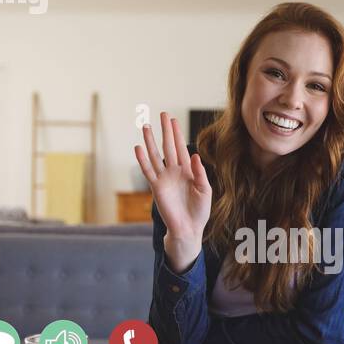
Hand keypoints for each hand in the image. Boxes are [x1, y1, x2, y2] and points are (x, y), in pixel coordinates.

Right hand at [134, 112, 213, 259]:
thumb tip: (195, 155)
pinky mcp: (156, 187)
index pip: (181, 148)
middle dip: (165, 131)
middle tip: (162, 115)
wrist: (188, 229)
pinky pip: (148, 171)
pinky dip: (142, 160)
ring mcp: (164, 178)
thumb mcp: (205, 191)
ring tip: (145, 126)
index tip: (172, 120)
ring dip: (150, 141)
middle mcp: (174, 171)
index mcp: (188, 170)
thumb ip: (200, 173)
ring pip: (155, 155)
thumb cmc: (199, 211)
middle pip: (168, 146)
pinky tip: (138, 148)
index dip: (177, 134)